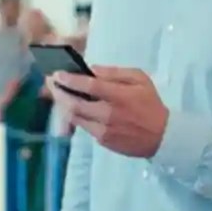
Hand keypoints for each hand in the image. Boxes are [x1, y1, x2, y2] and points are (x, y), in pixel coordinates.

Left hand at [51, 67, 167, 158]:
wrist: (162, 136)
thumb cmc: (150, 104)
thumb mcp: (140, 80)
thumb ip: (115, 73)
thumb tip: (92, 69)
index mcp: (119, 96)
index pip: (88, 86)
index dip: (70, 80)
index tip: (57, 73)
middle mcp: (108, 114)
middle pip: (74, 103)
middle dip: (59, 92)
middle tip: (50, 82)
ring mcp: (104, 130)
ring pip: (74, 117)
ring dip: (62, 104)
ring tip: (57, 92)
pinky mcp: (102, 140)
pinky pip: (83, 125)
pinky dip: (74, 114)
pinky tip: (70, 106)